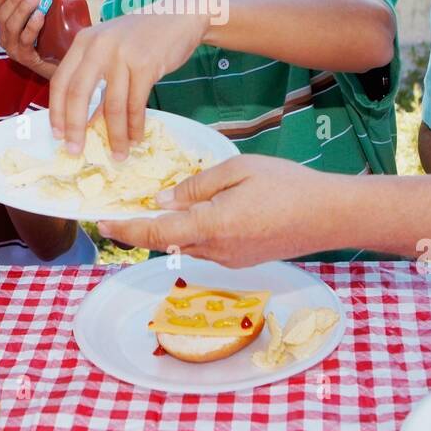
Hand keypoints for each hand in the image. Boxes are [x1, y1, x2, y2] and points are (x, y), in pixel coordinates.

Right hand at [0, 0, 59, 78]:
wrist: (68, 64)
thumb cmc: (57, 37)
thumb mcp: (51, 13)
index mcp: (7, 25)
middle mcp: (6, 37)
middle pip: (2, 14)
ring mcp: (14, 49)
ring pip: (11, 26)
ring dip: (22, 9)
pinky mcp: (25, 59)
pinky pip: (24, 40)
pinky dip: (31, 26)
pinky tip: (40, 16)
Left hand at [50, 11, 207, 158]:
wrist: (180, 17)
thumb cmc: (142, 36)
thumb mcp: (112, 50)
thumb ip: (98, 80)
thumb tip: (88, 122)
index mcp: (84, 41)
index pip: (60, 80)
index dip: (56, 111)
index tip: (58, 135)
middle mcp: (99, 46)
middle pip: (78, 93)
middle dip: (76, 127)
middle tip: (76, 151)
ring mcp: (122, 54)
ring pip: (112, 105)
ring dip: (114, 135)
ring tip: (118, 154)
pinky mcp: (146, 65)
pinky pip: (136, 104)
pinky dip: (135, 126)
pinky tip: (136, 139)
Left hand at [97, 155, 348, 266]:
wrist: (329, 216)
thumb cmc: (287, 185)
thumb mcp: (238, 170)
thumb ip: (196, 186)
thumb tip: (163, 200)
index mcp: (211, 225)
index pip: (156, 232)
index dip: (126, 228)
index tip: (102, 222)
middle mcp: (216, 250)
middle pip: (168, 241)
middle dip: (144, 227)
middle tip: (123, 207)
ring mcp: (229, 260)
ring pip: (187, 244)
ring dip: (172, 228)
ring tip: (161, 204)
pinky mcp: (242, 261)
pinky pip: (207, 246)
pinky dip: (195, 231)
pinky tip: (202, 211)